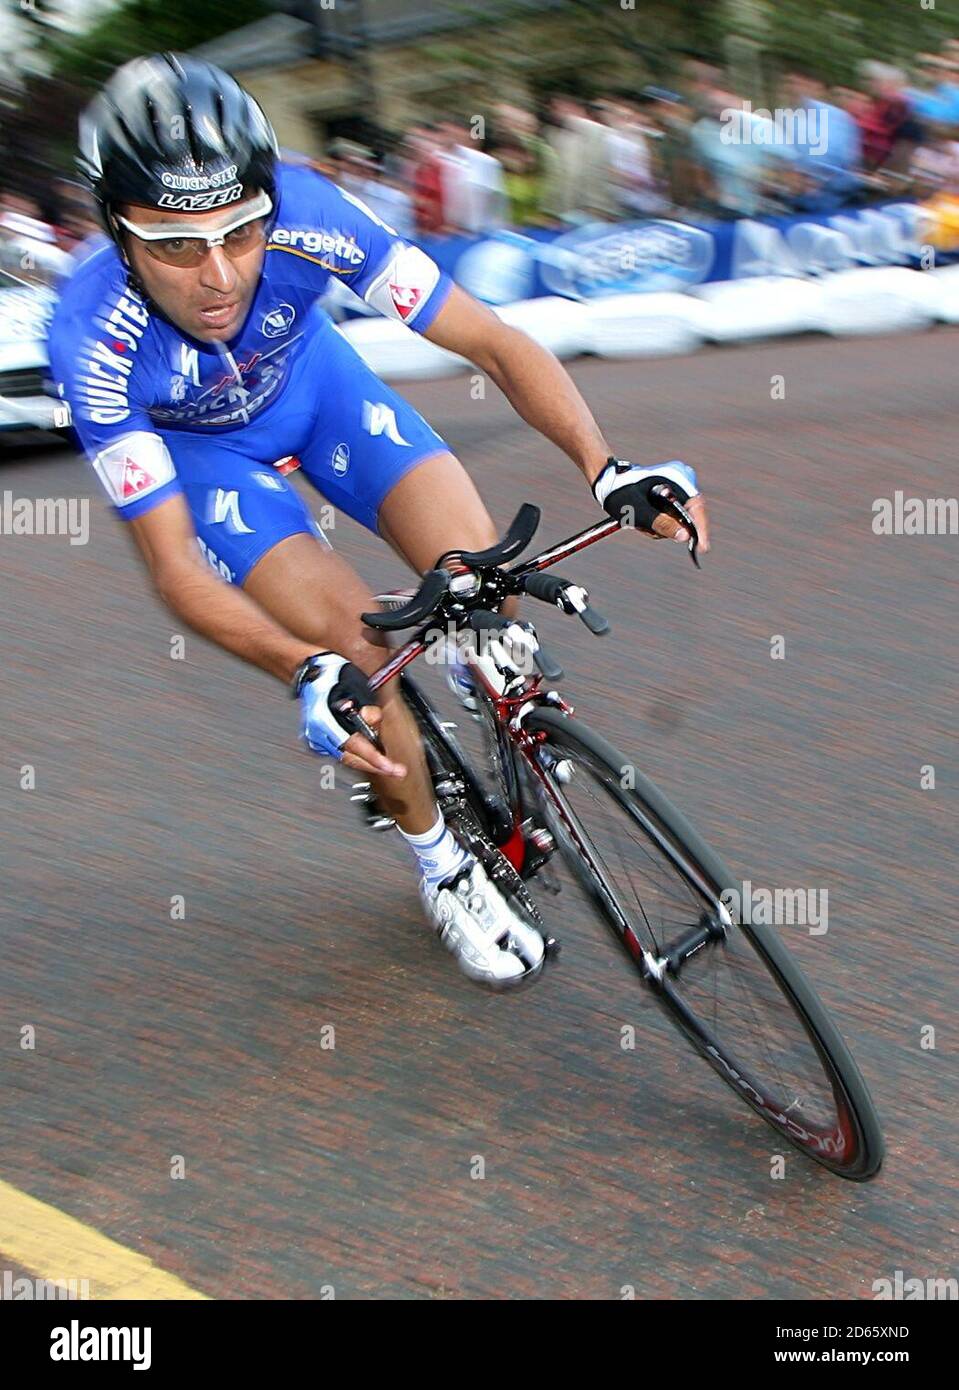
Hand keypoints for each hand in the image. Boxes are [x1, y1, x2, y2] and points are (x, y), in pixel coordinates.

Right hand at [295, 654, 405, 779]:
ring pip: (345, 757)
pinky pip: (339, 751)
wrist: (310, 670)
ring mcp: (315, 738)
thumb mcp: (358, 688)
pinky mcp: (316, 740)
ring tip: (385, 759)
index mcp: (327, 720)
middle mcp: (318, 732)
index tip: (393, 769)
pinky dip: (355, 753)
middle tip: (396, 770)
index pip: (356, 746)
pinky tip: (367, 751)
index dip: (376, 760)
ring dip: (366, 759)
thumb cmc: (333, 673)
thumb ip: (368, 710)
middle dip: (375, 765)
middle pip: (351, 758)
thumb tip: (375, 722)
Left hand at [593, 458, 710, 554]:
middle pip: (688, 514)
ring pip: (679, 517)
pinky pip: (673, 515)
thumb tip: (685, 537)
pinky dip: (660, 522)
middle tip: (647, 529)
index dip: (701, 528)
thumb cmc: (620, 492)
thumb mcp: (639, 512)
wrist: (608, 482)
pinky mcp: (673, 494)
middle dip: (670, 528)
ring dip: (662, 526)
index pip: (697, 506)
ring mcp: (678, 487)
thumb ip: (662, 524)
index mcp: (676, 477)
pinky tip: (644, 519)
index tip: (703, 547)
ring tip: (640, 522)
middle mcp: (682, 479)